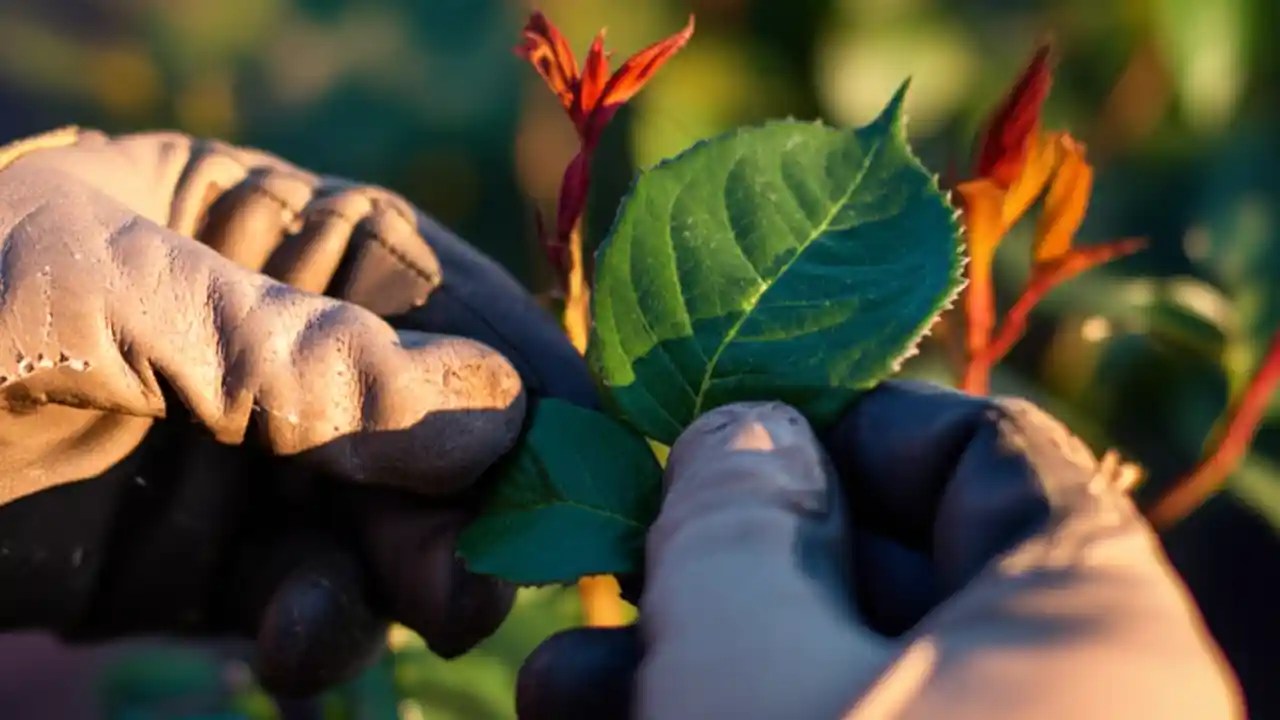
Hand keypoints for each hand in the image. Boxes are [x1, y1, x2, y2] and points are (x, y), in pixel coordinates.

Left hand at [0, 127, 592, 695]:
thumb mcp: (107, 292)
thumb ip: (300, 354)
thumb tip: (496, 412)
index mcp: (278, 233)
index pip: (448, 292)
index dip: (527, 368)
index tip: (593, 455)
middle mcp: (291, 350)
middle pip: (444, 426)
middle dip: (477, 497)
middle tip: (477, 573)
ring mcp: (255, 463)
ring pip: (394, 527)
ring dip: (412, 576)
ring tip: (408, 612)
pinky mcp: (205, 568)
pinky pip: (311, 602)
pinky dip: (325, 632)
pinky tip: (293, 646)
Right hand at [517, 381, 1243, 718]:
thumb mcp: (759, 662)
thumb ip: (741, 522)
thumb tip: (742, 427)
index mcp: (1088, 623)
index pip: (982, 451)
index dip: (837, 418)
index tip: (710, 432)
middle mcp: (1057, 693)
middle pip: (885, 566)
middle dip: (725, 554)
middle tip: (609, 556)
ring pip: (828, 669)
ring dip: (685, 653)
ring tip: (565, 678)